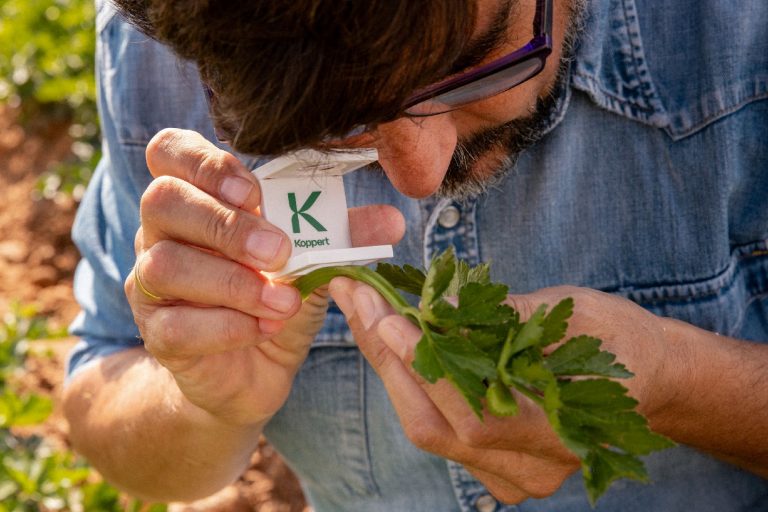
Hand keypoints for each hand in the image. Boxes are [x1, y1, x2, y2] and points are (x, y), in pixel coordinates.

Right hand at [126, 129, 403, 426]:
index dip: (205, 162)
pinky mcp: (158, 335)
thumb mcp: (313, 262)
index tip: (254, 191)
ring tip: (282, 302)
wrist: (255, 371)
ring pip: (166, 265)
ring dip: (233, 282)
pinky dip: (227, 326)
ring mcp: (151, 285)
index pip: (170, 152)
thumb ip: (343, 235)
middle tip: (278, 252)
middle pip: (162, 201)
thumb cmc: (276, 300)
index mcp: (198, 199)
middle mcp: (162, 234)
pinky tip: (263, 329)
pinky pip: (175, 325)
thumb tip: (391, 220)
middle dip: (226, 225)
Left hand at [330, 279, 673, 503]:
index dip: (425, 366)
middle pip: (438, 428)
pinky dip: (411, 384)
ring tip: (367, 313)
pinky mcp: (496, 466)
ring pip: (429, 430)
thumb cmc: (619, 338)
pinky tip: (393, 342)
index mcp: (564, 434)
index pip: (475, 413)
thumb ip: (506, 319)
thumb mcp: (572, 313)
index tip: (387, 315)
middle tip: (359, 301)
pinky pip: (436, 429)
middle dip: (390, 359)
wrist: (648, 376)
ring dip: (392, 369)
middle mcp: (533, 468)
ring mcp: (512, 475)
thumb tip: (437, 308)